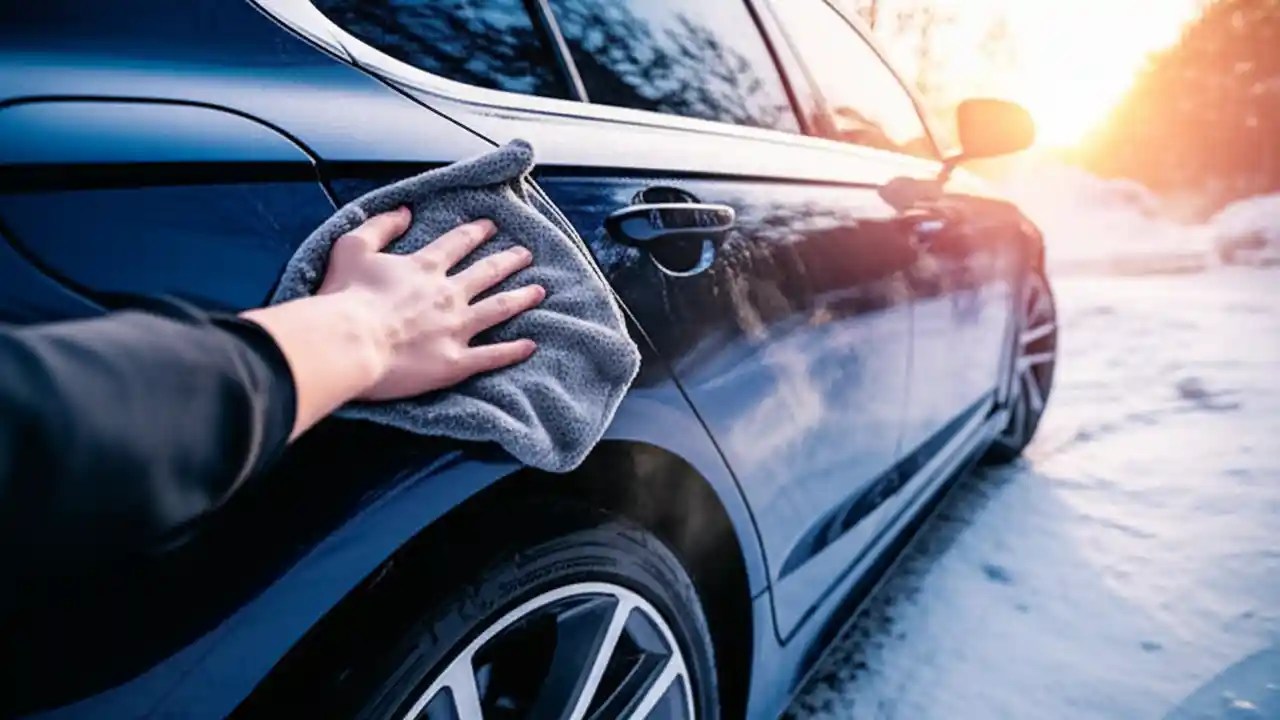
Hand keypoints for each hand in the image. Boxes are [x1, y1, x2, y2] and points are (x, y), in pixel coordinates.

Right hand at [320, 207, 543, 400]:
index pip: (457, 244)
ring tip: (539, 291)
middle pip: (486, 272)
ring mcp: (456, 328)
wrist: (350, 341)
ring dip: (521, 298)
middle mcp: (447, 294)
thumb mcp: (353, 247)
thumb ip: (380, 226)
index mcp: (424, 268)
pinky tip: (531, 346)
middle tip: (525, 254)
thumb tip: (403, 211)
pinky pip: (492, 355)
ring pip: (498, 308)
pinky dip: (513, 351)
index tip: (491, 226)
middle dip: (508, 260)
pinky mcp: (455, 361)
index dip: (475, 232)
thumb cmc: (345, 297)